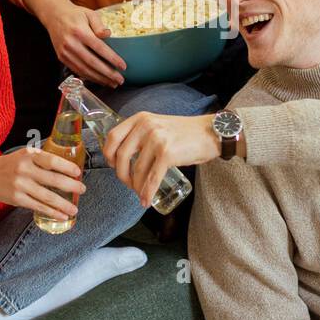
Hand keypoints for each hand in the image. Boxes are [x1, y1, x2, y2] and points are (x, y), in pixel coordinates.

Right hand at [0, 147, 85, 217]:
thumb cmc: (9, 164)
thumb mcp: (24, 154)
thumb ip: (42, 158)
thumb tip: (67, 166)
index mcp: (29, 156)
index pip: (52, 161)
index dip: (67, 167)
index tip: (78, 172)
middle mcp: (25, 170)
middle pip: (54, 180)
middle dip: (72, 186)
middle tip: (82, 189)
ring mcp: (20, 185)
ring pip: (48, 197)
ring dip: (64, 204)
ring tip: (75, 208)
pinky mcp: (17, 199)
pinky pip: (38, 207)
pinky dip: (52, 212)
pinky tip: (61, 215)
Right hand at [43, 1, 125, 87]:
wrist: (54, 16)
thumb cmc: (76, 14)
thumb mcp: (89, 13)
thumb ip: (99, 24)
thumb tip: (108, 34)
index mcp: (80, 31)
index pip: (99, 48)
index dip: (112, 58)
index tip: (123, 66)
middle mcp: (71, 44)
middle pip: (92, 62)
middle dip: (108, 73)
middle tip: (120, 80)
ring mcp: (65, 52)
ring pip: (84, 70)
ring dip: (100, 79)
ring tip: (112, 83)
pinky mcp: (62, 58)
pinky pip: (77, 71)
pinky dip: (90, 77)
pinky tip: (100, 80)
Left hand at [103, 113, 218, 206]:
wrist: (211, 133)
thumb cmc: (184, 133)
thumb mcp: (158, 125)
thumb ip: (141, 134)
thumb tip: (123, 157)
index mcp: (140, 119)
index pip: (112, 137)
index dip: (108, 155)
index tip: (112, 165)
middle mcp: (146, 126)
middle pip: (120, 156)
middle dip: (121, 175)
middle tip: (128, 183)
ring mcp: (156, 140)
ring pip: (136, 170)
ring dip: (135, 186)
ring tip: (139, 192)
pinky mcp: (167, 154)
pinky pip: (152, 178)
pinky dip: (147, 192)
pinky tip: (146, 200)